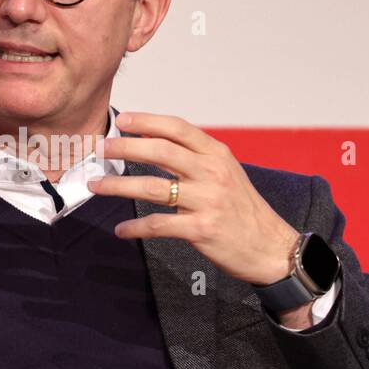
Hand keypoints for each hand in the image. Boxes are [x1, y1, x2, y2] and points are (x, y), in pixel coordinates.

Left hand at [88, 111, 300, 285]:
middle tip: (101, 149)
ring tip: (96, 186)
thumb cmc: (243, 210)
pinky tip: (121, 229)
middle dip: (125, 148)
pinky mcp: (202, 228)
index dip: (147, 122)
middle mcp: (213, 172)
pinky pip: (159, 225)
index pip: (178, 128)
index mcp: (217, 155)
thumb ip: (197, 158)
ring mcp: (208, 200)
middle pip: (161, 151)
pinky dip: (136, 227)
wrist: (272, 247)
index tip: (122, 120)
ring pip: (152, 187)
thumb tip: (157, 143)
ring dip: (118, 186)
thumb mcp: (227, 173)